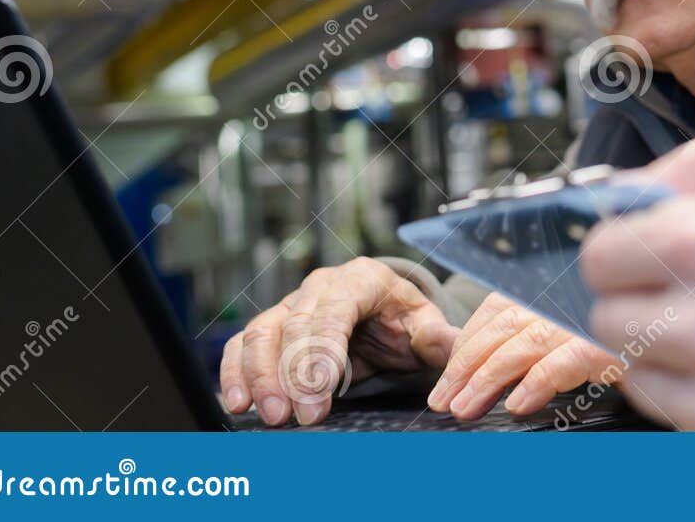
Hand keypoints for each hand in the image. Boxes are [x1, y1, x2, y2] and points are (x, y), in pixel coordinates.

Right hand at [219, 257, 457, 425]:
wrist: (383, 315)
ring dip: (262, 376)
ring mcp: (292, 304)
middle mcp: (321, 286)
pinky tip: (239, 402)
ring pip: (263, 333)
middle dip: (294, 373)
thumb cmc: (402, 321)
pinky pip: (243, 344)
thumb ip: (439, 337)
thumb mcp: (425, 326)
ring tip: (273, 416)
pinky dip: (237, 371)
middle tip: (300, 415)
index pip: (336, 309)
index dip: (323, 348)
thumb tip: (457, 345)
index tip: (321, 389)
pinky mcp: (272, 326)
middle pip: (296, 324)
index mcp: (362, 280)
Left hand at [427, 293, 621, 418]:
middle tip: (444, 399)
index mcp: (560, 278)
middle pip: (503, 324)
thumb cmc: (648, 312)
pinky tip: (519, 404)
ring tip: (465, 408)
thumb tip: (499, 348)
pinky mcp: (612, 339)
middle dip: (466, 364)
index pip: (500, 302)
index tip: (451, 368)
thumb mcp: (590, 308)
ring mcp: (589, 311)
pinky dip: (537, 383)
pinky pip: (563, 361)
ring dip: (487, 379)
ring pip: (523, 344)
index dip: (469, 337)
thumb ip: (553, 316)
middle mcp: (571, 289)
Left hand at [580, 138, 694, 429]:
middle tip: (680, 284)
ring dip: (654, 343)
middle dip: (632, 291)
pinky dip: (684, 391)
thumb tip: (630, 186)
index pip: (600, 244)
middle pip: (606, 308)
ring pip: (630, 365)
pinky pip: (667, 415)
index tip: (638, 241)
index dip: (616, 238)